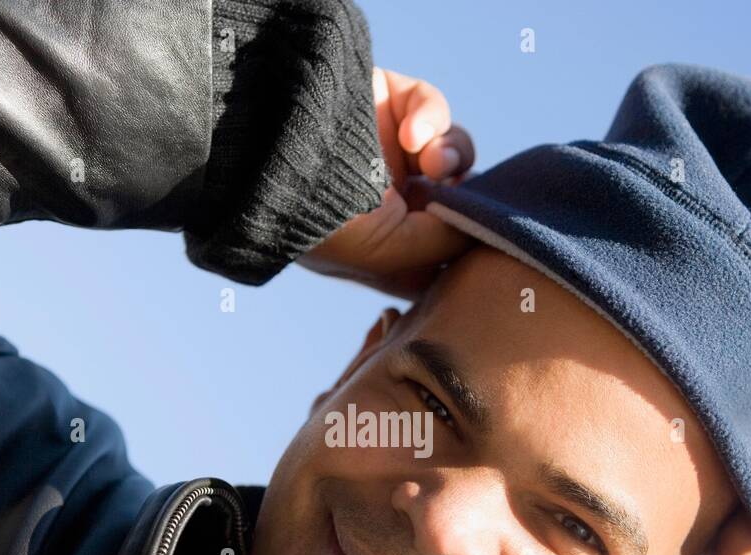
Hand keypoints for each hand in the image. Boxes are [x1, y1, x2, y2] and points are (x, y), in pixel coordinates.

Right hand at [298, 67, 475, 297]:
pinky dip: (431, 119)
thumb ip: (447, 243)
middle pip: (460, 198)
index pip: (449, 246)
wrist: (270, 156)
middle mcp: (394, 202)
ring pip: (454, 155)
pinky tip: (410, 135)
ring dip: (452, 158)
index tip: (473, 243)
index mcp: (391, 248)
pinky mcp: (389, 104)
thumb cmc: (319, 223)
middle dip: (466, 199)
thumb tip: (480, 215)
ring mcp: (391, 152)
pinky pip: (434, 109)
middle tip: (452, 202)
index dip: (469, 242)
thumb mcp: (390, 255)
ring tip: (431, 163)